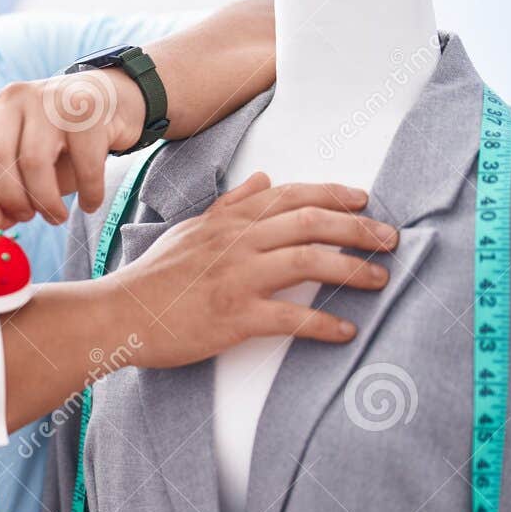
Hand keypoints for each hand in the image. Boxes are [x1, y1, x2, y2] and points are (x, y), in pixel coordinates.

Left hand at [0, 68, 144, 228]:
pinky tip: (89, 203)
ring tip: (56, 217)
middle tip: (29, 218)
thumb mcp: (25, 158)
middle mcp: (15, 97)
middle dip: (12, 199)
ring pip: (34, 162)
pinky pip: (84, 165)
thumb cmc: (60, 140)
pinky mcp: (88, 111)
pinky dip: (88, 193)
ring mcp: (51, 100)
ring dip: (45, 202)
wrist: (109, 101)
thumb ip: (5, 188)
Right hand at [105, 173, 398, 369]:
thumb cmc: (154, 277)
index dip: (334, 194)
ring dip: (352, 269)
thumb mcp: (190, 229)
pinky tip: (346, 331)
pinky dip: (324, 324)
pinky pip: (291, 318)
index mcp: (228, 220)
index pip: (291, 196)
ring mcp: (236, 278)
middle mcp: (237, 242)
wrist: (120, 313)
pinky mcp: (234, 317)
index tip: (365, 200)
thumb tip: (264, 179)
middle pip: (312, 223)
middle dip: (359, 228)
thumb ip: (230, 204)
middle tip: (390, 239)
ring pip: (308, 262)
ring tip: (380, 279)